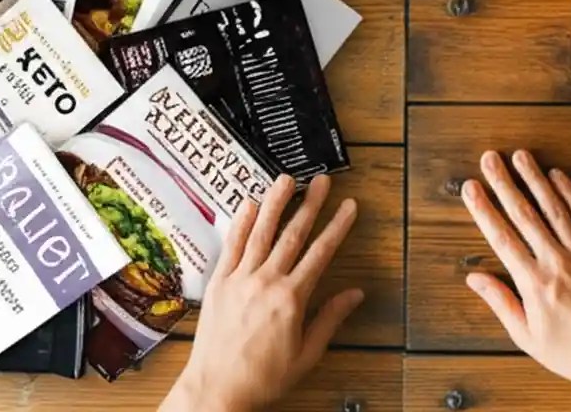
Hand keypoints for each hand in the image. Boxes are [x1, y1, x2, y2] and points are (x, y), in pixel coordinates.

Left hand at [160, 174, 361, 411]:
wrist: (217, 392)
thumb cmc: (262, 379)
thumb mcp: (307, 355)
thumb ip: (330, 319)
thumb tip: (354, 294)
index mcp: (291, 299)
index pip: (321, 253)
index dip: (337, 226)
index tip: (349, 206)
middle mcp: (265, 282)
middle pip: (293, 234)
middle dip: (311, 204)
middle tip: (322, 181)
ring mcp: (239, 280)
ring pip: (261, 232)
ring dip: (276, 203)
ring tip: (287, 179)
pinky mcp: (218, 284)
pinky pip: (231, 246)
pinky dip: (241, 223)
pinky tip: (249, 205)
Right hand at [462, 151, 570, 411]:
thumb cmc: (570, 352)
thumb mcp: (525, 335)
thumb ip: (499, 301)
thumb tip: (473, 277)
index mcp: (534, 284)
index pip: (501, 237)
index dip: (484, 209)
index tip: (471, 187)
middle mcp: (556, 262)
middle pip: (524, 214)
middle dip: (504, 183)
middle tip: (490, 158)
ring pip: (553, 208)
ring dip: (535, 179)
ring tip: (520, 156)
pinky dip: (570, 193)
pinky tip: (556, 175)